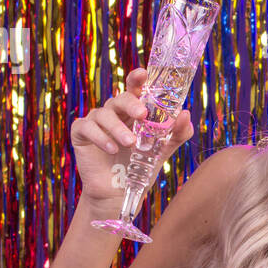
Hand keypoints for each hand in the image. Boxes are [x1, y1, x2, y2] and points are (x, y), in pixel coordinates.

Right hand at [71, 68, 194, 216]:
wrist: (120, 193)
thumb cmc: (139, 167)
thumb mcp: (162, 150)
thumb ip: (176, 133)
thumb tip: (185, 114)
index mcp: (133, 111)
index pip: (134, 89)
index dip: (137, 79)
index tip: (143, 74)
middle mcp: (114, 112)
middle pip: (119, 98)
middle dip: (131, 103)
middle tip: (142, 115)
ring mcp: (96, 121)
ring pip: (104, 113)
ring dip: (118, 128)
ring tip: (130, 143)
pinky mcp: (81, 134)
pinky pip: (87, 127)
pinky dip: (100, 137)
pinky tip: (111, 149)